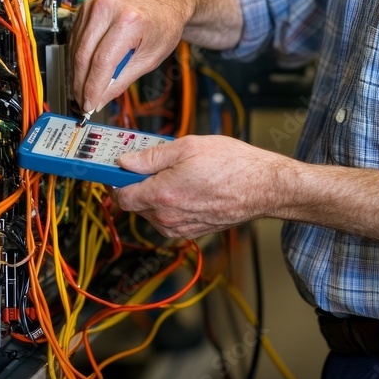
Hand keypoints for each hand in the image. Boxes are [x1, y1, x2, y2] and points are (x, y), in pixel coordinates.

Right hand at [69, 0, 192, 114]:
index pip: (102, 61)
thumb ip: (122, 81)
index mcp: (129, 20)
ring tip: (83, 90)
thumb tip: (99, 100)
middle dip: (80, 84)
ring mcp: (95, 5)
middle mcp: (108, 8)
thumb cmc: (163, 26)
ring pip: (75, 49)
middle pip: (83, 55)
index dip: (92, 88)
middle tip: (82, 102)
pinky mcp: (87, 7)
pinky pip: (75, 39)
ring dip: (77, 73)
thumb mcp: (150, 59)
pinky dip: (78, 58)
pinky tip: (84, 71)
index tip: (89, 105)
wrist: (165, 2)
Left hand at [114, 135, 288, 237]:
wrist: (263, 187)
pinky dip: (170, 203)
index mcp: (162, 195)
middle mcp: (167, 217)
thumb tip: (125, 161)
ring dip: (154, 193)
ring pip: (151, 212)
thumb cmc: (231, 164)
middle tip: (150, 161)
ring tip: (175, 171)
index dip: (116, 179)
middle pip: (135, 203)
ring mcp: (180, 228)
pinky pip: (168, 219)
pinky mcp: (193, 231)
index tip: (116, 167)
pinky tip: (187, 185)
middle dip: (137, 183)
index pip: (121, 195)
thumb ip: (151, 156)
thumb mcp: (188, 146)